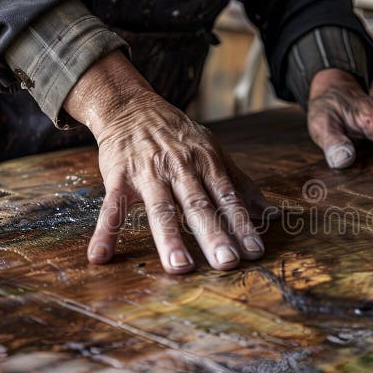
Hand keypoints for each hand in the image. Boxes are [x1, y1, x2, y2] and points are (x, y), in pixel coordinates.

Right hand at [64, 51, 268, 272]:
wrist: (131, 106)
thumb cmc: (177, 135)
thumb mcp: (213, 151)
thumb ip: (241, 184)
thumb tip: (272, 214)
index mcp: (206, 163)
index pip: (227, 198)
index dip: (242, 224)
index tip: (255, 251)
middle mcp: (179, 168)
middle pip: (198, 205)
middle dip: (213, 234)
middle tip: (226, 262)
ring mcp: (148, 173)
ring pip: (160, 208)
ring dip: (169, 238)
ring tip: (179, 267)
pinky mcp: (119, 178)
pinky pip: (111, 208)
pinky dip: (105, 232)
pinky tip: (100, 256)